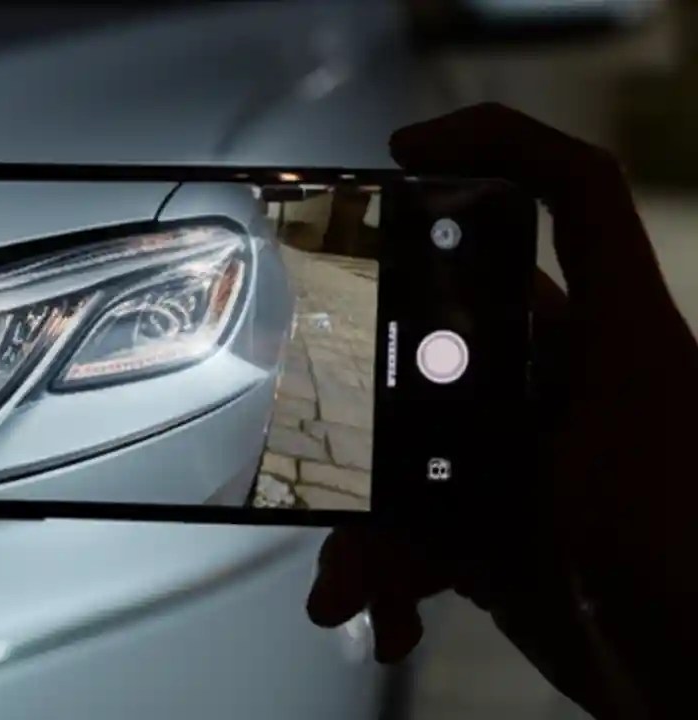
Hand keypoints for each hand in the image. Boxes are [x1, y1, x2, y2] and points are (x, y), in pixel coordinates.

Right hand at [305, 104, 697, 718]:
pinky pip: (422, 521)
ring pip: (418, 442)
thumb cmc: (672, 559)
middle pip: (446, 337)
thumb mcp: (592, 482)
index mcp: (611, 340)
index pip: (573, 196)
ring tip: (350, 580)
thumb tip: (358, 549)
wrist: (693, 683)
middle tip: (319, 422)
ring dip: (373, 518)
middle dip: (372, 396)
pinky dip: (391, 567)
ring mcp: (529, 453)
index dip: (494, 144)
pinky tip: (378, 615)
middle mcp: (564, 382)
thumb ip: (494, 481)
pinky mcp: (504, 523)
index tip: (398, 153)